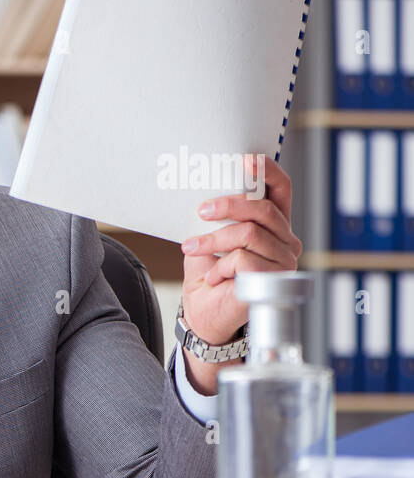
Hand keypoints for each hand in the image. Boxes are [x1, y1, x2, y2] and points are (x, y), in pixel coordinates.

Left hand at [177, 154, 301, 392]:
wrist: (206, 317)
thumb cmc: (209, 277)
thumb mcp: (208, 241)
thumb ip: (215, 218)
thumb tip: (205, 191)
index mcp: (273, 225)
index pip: (281, 191)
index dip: (268, 172)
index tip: (246, 160)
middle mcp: (285, 241)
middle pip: (262, 210)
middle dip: (228, 205)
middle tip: (201, 211)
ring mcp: (284, 262)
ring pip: (249, 234)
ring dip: (213, 240)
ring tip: (193, 248)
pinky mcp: (274, 281)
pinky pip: (244, 261)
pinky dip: (220, 267)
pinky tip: (214, 278)